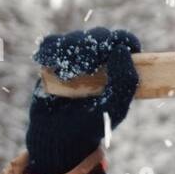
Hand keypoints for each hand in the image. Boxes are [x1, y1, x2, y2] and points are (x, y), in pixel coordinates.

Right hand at [23, 27, 140, 173]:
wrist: (59, 137)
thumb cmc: (91, 125)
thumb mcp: (114, 108)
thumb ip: (124, 82)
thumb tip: (121, 50)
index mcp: (116, 68)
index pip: (124, 41)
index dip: (123, 40)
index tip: (117, 49)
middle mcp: (97, 59)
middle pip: (99, 36)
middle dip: (94, 47)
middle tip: (88, 67)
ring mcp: (74, 59)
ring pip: (75, 38)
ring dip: (72, 52)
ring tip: (68, 76)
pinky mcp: (52, 60)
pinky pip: (51, 44)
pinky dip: (50, 50)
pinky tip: (51, 65)